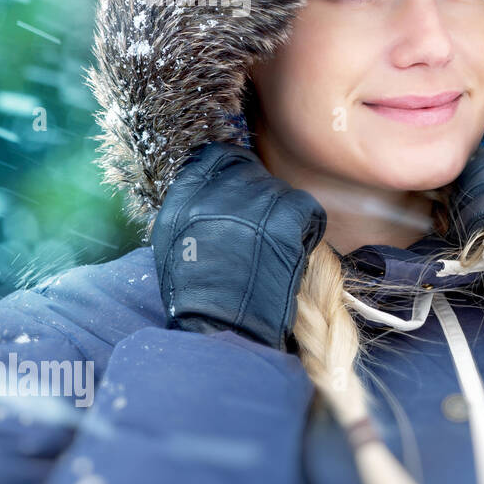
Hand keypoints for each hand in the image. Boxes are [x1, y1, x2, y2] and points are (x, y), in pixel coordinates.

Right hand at [151, 141, 326, 351]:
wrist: (221, 327)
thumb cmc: (200, 294)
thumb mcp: (176, 239)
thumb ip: (195, 205)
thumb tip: (221, 187)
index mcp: (184, 195)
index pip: (219, 156)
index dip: (238, 169)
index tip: (246, 188)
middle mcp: (216, 192)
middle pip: (254, 172)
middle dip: (263, 198)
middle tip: (264, 230)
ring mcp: (252, 203)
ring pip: (282, 191)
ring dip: (284, 215)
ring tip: (274, 248)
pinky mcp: (283, 220)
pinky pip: (306, 208)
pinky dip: (307, 227)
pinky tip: (294, 250)